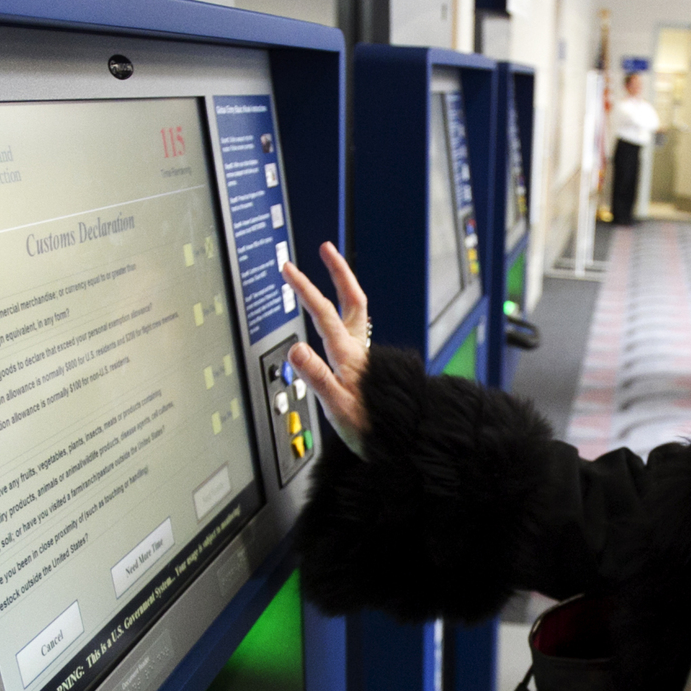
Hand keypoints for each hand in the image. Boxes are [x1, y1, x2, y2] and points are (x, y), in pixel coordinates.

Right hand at [282, 242, 371, 457]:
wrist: (401, 441)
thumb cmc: (370, 428)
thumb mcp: (336, 407)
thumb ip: (317, 376)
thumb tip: (296, 349)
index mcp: (348, 357)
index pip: (323, 314)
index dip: (306, 290)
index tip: (289, 270)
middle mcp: (360, 350)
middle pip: (352, 300)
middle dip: (338, 271)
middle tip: (326, 249)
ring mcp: (366, 355)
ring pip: (358, 311)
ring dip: (345, 287)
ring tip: (334, 268)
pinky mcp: (369, 364)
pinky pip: (358, 328)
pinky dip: (348, 310)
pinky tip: (343, 311)